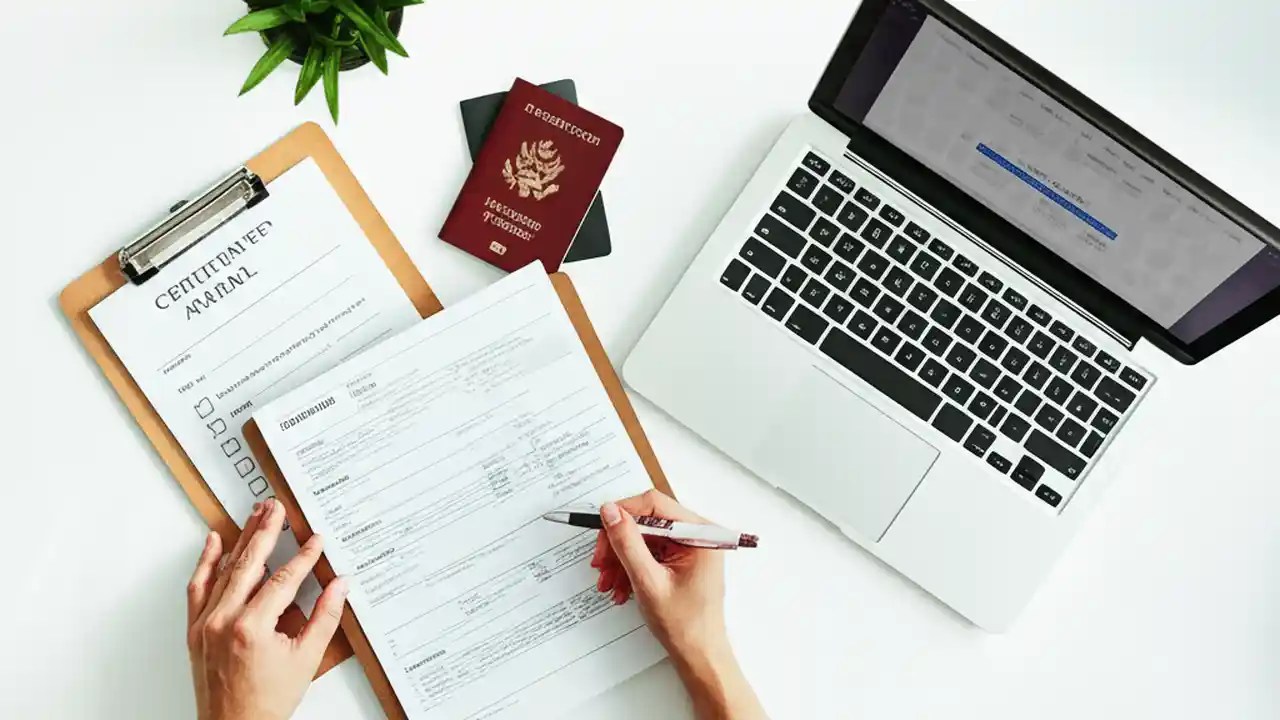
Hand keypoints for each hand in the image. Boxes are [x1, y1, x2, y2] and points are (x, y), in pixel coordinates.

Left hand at [186, 498, 348, 719]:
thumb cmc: (266, 702)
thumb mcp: (306, 659)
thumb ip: (325, 617)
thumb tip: (340, 586)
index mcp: (251, 628)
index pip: (282, 580)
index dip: (302, 557)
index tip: (314, 540)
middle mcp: (223, 621)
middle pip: (249, 564)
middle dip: (266, 532)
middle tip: (276, 509)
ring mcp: (205, 624)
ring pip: (223, 571)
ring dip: (241, 540)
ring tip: (255, 516)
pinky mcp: (195, 630)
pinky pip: (198, 587)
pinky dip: (206, 563)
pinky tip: (215, 543)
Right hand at [591, 491, 765, 719]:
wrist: (699, 655)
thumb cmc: (686, 625)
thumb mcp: (648, 581)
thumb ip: (628, 543)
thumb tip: (611, 512)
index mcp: (700, 534)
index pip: (654, 504)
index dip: (624, 513)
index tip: (601, 528)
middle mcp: (697, 535)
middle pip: (646, 521)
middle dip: (618, 543)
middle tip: (600, 563)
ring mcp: (689, 548)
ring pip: (643, 538)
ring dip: (620, 559)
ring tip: (608, 583)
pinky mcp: (680, 560)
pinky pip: (648, 553)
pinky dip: (630, 568)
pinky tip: (620, 587)